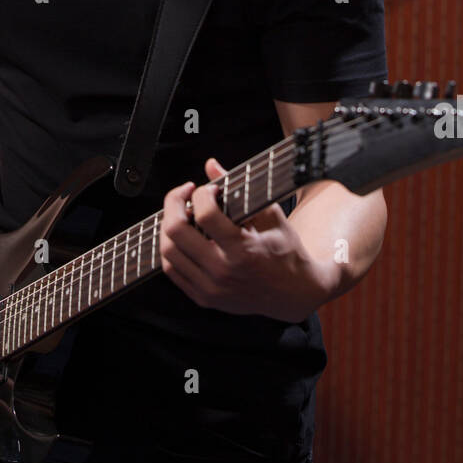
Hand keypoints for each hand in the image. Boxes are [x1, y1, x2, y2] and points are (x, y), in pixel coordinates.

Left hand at [159, 157, 329, 321]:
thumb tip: (211, 165)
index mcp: (243, 250)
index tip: (209, 189)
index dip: (201, 193)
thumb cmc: (286, 252)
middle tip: (185, 194)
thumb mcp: (271, 216)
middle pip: (176, 232)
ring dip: (170, 225)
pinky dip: (170, 249)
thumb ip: (239, 189)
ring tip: (182, 214)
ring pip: (168, 251)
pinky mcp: (203, 298)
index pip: (205, 215)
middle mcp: (222, 271)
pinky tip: (182, 236)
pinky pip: (171, 270)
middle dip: (174, 203)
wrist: (294, 294)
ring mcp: (210, 288)